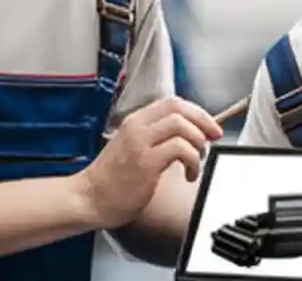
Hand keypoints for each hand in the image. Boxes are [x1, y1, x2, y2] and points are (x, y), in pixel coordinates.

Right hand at [79, 96, 222, 229]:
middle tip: (213, 137)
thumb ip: (156, 138)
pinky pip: (180, 150)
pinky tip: (189, 175)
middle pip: (180, 109)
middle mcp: (137, 128)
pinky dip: (193, 161)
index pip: (172, 102)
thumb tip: (189, 134)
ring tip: (196, 161)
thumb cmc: (110, 180)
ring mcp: (140, 144)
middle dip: (203, 122)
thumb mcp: (132, 148)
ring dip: (198, 143)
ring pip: (182, 126)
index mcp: (135, 121)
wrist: (87, 199)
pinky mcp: (145, 163)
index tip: (209, 125)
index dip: (196, 112)